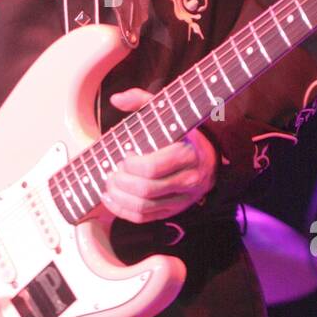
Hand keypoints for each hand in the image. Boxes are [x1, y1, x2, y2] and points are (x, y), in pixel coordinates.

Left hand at [97, 88, 218, 223]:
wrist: (207, 157)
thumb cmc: (181, 133)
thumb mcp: (167, 112)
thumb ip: (141, 100)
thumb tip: (116, 99)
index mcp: (186, 154)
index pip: (153, 168)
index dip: (132, 165)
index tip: (125, 156)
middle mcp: (187, 179)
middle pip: (146, 190)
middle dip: (121, 182)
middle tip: (112, 171)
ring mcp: (181, 198)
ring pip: (144, 207)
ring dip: (119, 198)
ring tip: (109, 185)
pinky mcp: (173, 210)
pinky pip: (145, 218)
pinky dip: (123, 211)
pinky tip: (110, 199)